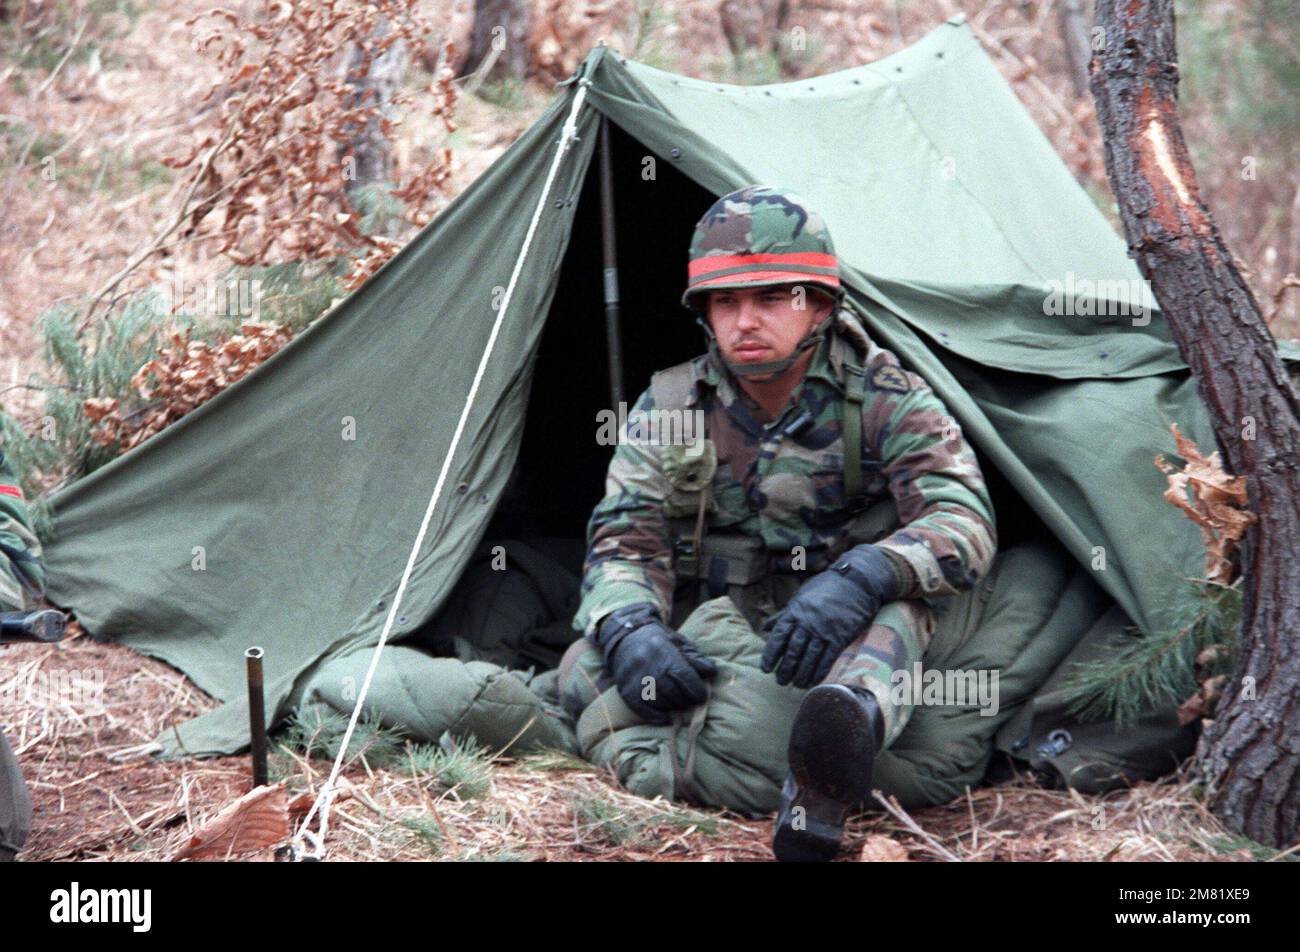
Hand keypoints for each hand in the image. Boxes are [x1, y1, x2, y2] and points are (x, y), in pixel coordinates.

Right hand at [595, 603, 716, 723]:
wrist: (625, 638)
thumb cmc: (658, 641)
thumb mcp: (679, 643)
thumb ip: (696, 658)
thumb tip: (711, 673)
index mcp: (662, 650)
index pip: (684, 676)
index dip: (697, 690)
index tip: (702, 695)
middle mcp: (647, 666)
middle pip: (673, 693)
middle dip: (686, 699)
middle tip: (690, 700)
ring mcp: (635, 680)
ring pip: (660, 703)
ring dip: (673, 706)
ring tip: (677, 702)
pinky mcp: (626, 692)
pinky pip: (644, 711)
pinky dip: (657, 716)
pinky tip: (666, 716)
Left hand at [760, 545, 902, 688]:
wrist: (856, 583)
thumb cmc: (826, 588)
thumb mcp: (801, 596)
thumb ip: (784, 614)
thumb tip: (765, 628)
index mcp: (795, 612)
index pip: (778, 637)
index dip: (771, 655)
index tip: (766, 668)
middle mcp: (807, 622)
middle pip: (793, 651)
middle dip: (785, 669)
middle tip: (781, 681)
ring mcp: (824, 631)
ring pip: (809, 658)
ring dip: (801, 674)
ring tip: (795, 684)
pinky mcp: (840, 637)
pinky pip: (827, 659)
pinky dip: (819, 672)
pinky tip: (812, 681)